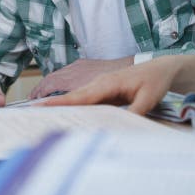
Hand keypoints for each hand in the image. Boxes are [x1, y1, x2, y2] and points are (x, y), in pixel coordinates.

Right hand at [41, 57, 179, 113]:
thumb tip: (120, 127)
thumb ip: (134, 112)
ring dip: (60, 105)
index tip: (43, 105)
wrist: (161, 68)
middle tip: (33, 113)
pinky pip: (84, 99)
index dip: (61, 102)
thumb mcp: (148, 99)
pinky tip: (65, 114)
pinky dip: (72, 105)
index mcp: (107, 83)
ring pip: (77, 97)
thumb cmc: (154, 81)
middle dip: (52, 103)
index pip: (80, 96)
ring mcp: (100, 86)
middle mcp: (99, 83)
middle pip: (73, 96)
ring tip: (41, 114)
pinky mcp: (102, 90)